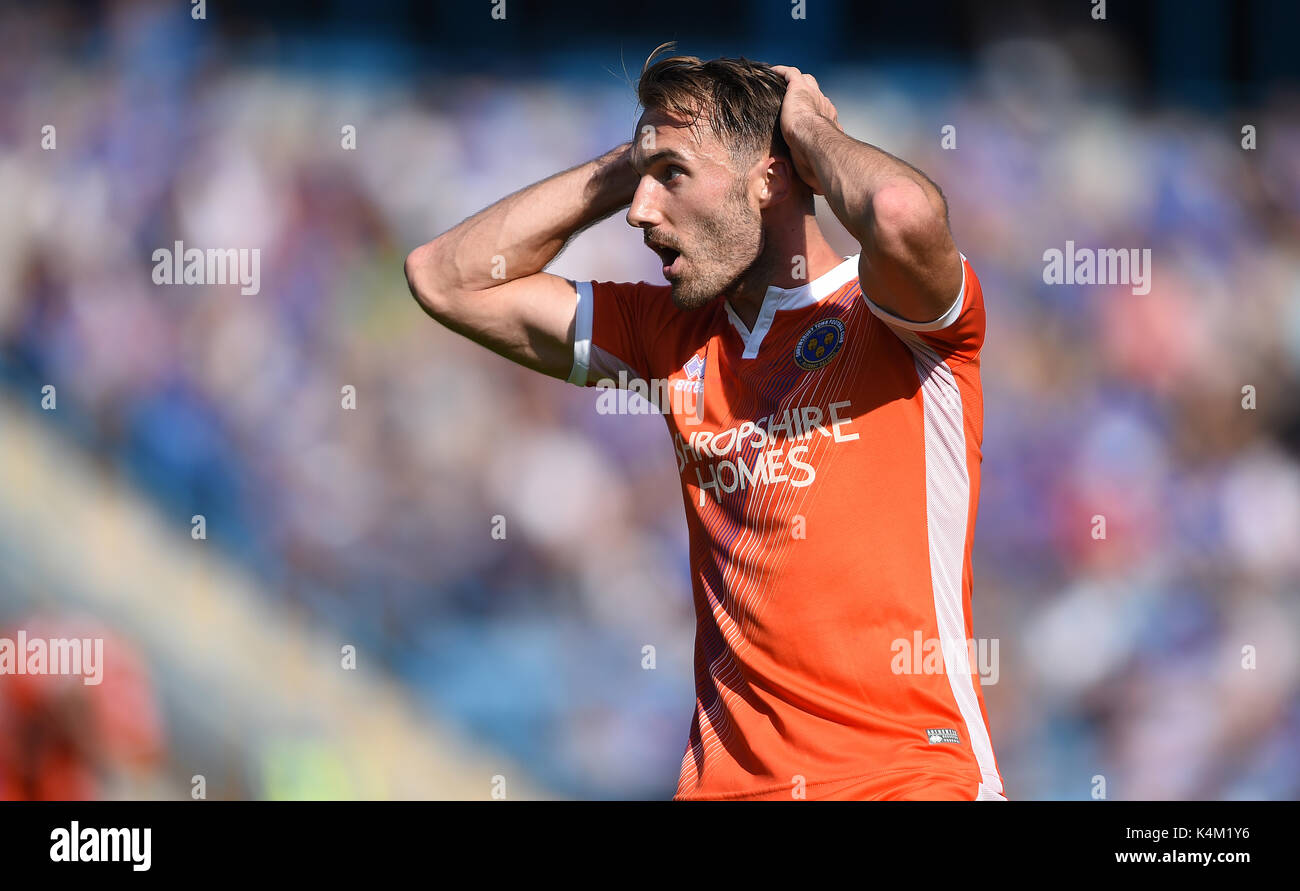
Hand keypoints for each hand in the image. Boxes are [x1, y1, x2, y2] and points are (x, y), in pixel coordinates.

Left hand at [770, 66, 841, 194]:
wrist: (816, 146)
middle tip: (791, 99)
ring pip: (805, 81)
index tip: (803, 122)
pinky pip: (789, 74)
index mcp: (829, 125)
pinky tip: (770, 72)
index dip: (812, 119)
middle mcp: (824, 107)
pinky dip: (780, 72)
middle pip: (815, 96)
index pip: (822, 117)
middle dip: (806, 97)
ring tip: (779, 82)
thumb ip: (815, 175)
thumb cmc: (819, 164)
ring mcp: (813, 95)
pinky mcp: (799, 88)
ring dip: (793, 81)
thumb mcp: (816, 171)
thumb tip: (818, 193)